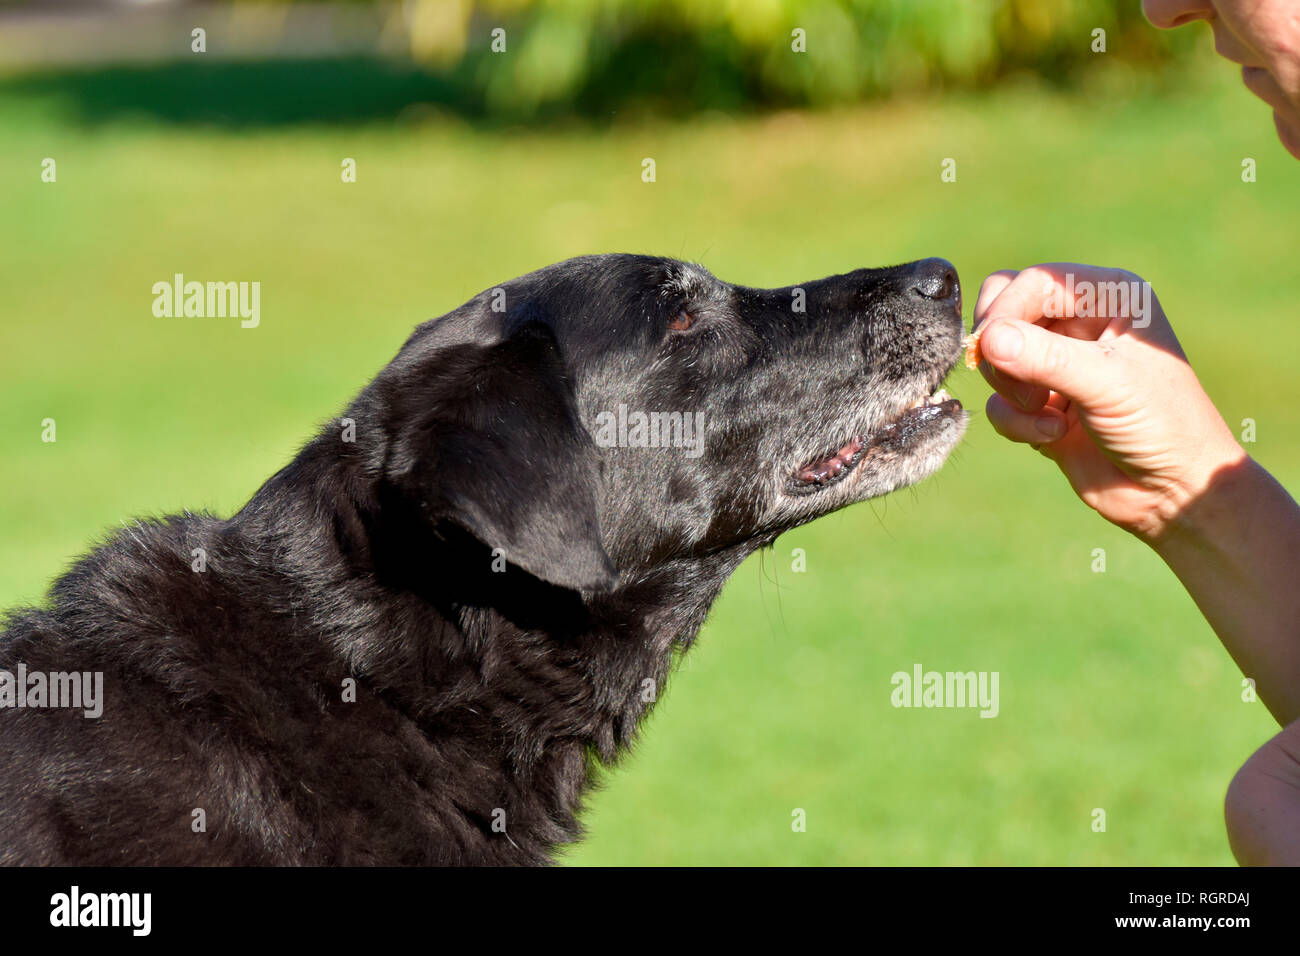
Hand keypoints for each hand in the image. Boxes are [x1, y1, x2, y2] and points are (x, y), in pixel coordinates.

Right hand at [973, 263, 1246, 541]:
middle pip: (1004, 313)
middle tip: (1016, 380)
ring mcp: (1057, 365)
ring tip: (1049, 414)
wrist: (1172, 493)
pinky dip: (1016, 422)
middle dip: (1001, 351)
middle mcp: (1080, 324)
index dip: (1007, 311)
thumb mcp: (1107, 384)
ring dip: (1013, 393)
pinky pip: (999, 401)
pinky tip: (1053, 435)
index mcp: (1109, 297)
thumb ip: (1045, 358)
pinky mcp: (1040, 403)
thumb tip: (986, 341)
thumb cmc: (1162, 426)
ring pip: (996, 359)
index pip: (1035, 282)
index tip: (991, 348)